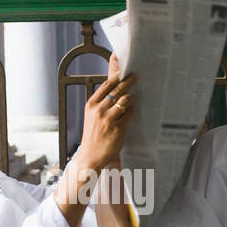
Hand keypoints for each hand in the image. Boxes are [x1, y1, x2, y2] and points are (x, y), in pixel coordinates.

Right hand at [77, 53, 136, 171]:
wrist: (90, 156)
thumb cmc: (92, 135)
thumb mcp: (91, 116)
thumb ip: (100, 103)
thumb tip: (114, 89)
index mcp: (91, 105)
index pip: (106, 84)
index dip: (116, 75)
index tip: (123, 70)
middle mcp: (99, 110)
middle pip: (118, 90)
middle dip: (128, 81)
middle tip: (136, 76)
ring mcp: (109, 119)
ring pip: (126, 100)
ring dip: (132, 97)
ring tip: (134, 97)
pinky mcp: (118, 128)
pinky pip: (130, 113)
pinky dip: (133, 110)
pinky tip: (134, 109)